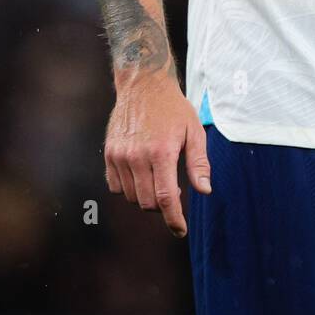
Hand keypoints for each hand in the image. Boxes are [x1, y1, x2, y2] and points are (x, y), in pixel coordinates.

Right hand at [104, 74, 211, 237]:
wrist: (144, 84)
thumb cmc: (173, 108)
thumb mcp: (194, 131)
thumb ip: (199, 163)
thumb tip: (205, 191)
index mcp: (162, 152)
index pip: (166, 198)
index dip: (174, 219)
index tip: (180, 230)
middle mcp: (137, 156)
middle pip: (148, 202)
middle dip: (163, 206)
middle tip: (174, 193)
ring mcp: (120, 155)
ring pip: (131, 197)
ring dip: (146, 196)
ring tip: (158, 178)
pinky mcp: (109, 153)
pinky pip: (116, 186)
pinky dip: (128, 188)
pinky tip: (141, 174)